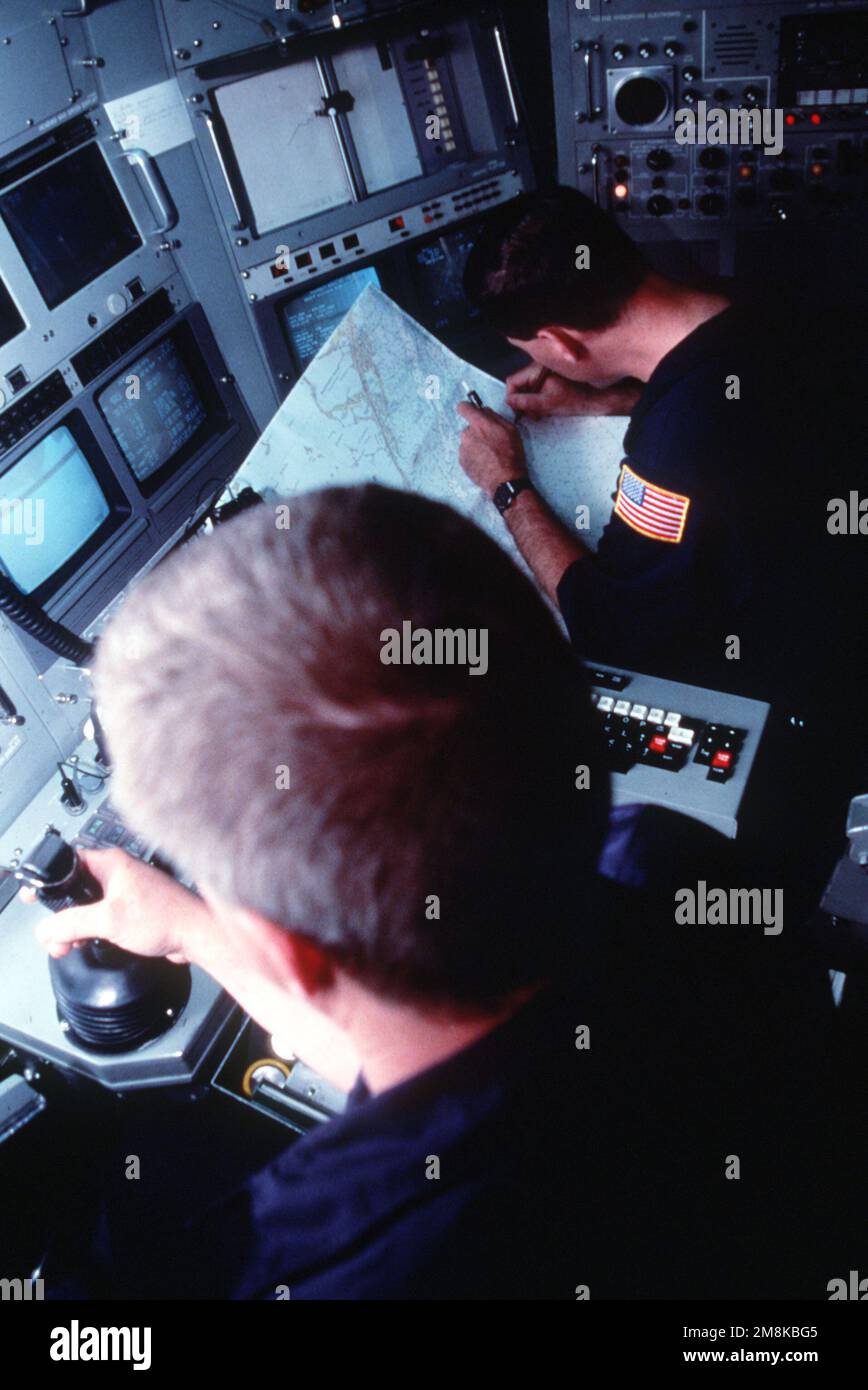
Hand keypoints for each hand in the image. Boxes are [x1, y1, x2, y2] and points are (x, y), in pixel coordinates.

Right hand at [29, 848, 211, 963]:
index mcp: (112, 863)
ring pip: (86, 906)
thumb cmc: (168, 917)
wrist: (196, 935)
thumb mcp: (109, 920)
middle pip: (74, 889)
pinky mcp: (132, 909)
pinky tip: (88, 942)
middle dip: (61, 915)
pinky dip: (91, 930)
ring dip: (74, 926)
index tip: (37, 899)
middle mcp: (118, 873)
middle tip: (56, 935)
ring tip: (69, 943)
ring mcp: (125, 891)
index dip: (49, 881)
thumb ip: (72, 923)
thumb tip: (48, 928)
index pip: (67, 863)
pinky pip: (101, 916)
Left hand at [456, 401, 526, 494]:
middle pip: (469, 428)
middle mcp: (467, 435)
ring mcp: (463, 449)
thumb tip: (484, 410)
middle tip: (490, 442)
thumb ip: (495, 417)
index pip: (463, 408)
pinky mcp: (462, 462)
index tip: (471, 412)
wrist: (504, 481)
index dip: (467, 409)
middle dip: (477, 432)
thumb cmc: (510, 455)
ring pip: (468, 442)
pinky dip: (473, 457)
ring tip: (489, 455)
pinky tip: (485, 463)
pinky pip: (466, 454)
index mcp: (479, 424)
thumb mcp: (511, 430)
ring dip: (476, 446)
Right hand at [505, 367, 641, 420]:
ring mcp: (548, 371)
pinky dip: (541, 397)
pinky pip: (540, 387)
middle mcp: (541, 366)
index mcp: (537, 368)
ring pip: (531, 387)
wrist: (599, 398)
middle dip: (523, 401)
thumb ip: (525, 402)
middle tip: (532, 415)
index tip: (518, 410)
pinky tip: (548, 406)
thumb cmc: (576, 398)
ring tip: (541, 413)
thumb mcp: (547, 403)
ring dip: (532, 401)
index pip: (513, 381)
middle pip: (521, 384)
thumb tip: (509, 402)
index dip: (512, 397)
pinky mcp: (554, 377)